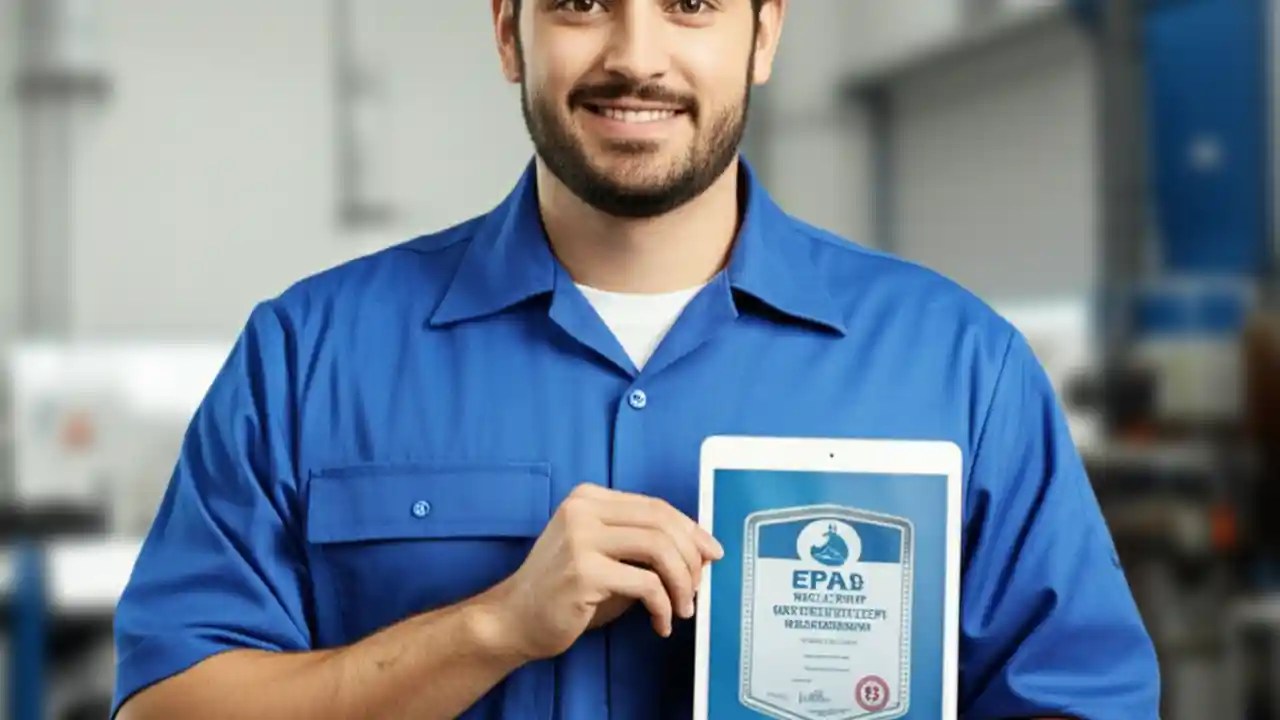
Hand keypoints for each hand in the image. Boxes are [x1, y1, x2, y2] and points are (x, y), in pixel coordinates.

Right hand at [484, 483, 722, 661]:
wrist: (514, 620)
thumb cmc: (563, 592)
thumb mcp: (602, 555)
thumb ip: (640, 545)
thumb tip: (696, 553)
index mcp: (588, 498)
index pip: (655, 506)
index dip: (691, 530)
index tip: (711, 554)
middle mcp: (583, 510)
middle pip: (662, 523)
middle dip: (691, 557)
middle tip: (698, 587)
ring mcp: (581, 539)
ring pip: (659, 549)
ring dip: (681, 583)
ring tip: (683, 608)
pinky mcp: (583, 572)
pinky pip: (646, 585)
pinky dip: (663, 606)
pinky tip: (661, 623)